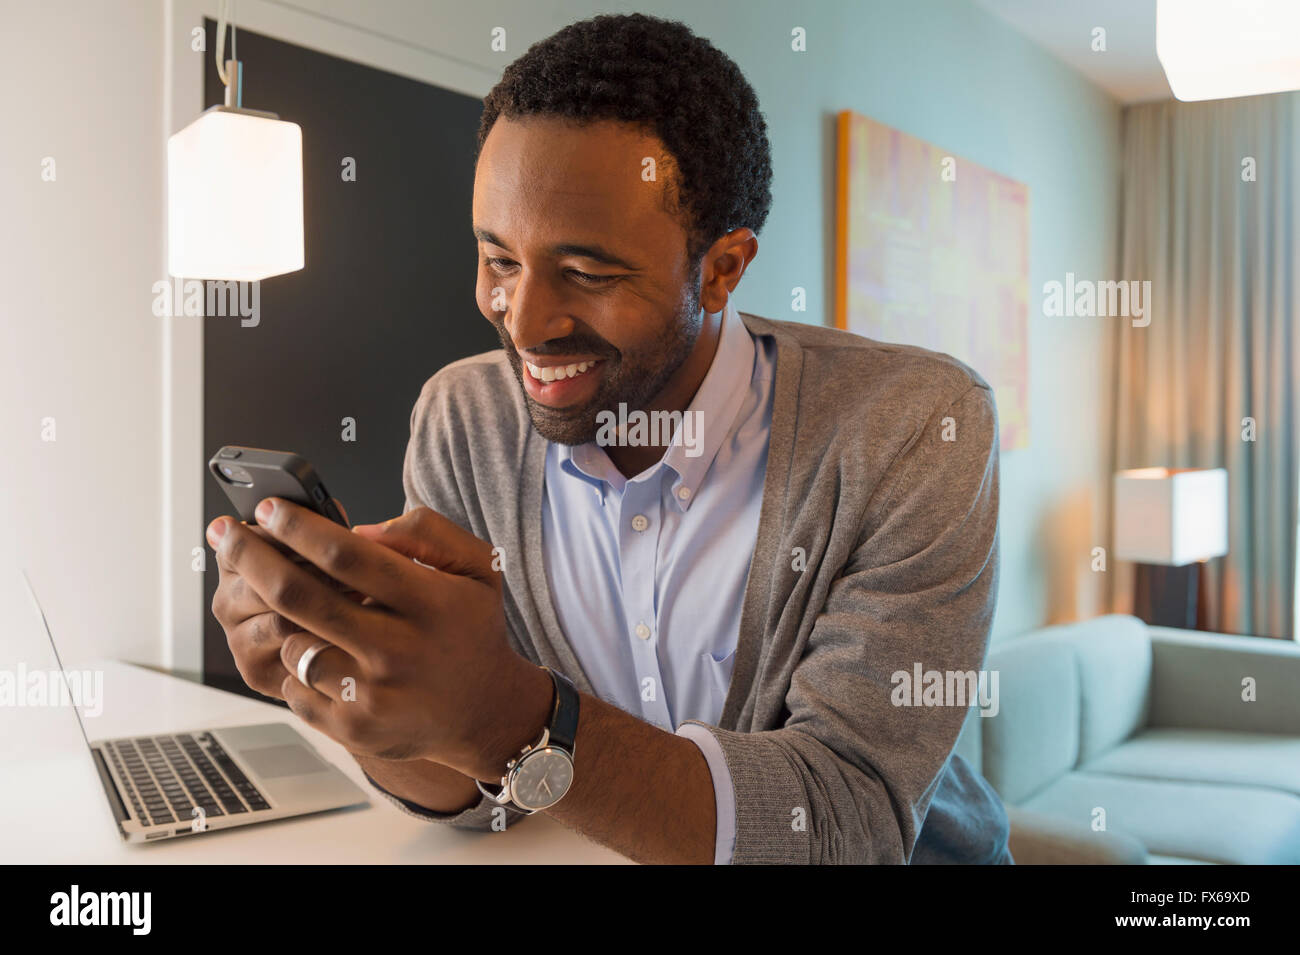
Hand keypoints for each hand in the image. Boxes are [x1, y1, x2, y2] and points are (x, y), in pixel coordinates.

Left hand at [206, 500, 551, 779]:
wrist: (485, 710)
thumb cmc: (470, 627)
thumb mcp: (477, 566)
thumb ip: (426, 533)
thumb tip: (359, 531)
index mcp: (429, 603)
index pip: (347, 556)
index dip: (298, 527)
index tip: (267, 508)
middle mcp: (400, 651)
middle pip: (300, 596)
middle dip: (251, 557)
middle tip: (224, 533)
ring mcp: (374, 696)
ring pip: (293, 644)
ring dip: (284, 620)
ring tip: (299, 611)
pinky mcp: (354, 729)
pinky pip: (295, 688)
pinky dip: (297, 666)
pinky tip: (320, 655)